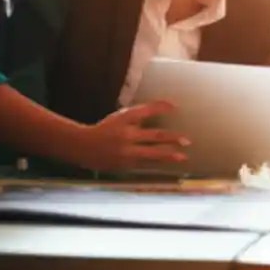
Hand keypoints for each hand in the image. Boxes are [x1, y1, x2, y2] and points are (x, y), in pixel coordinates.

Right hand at [73, 100, 188, 171]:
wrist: (82, 146)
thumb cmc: (105, 129)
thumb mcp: (120, 118)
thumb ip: (138, 116)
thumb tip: (163, 111)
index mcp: (123, 119)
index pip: (144, 111)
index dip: (160, 107)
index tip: (174, 106)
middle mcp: (125, 135)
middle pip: (154, 136)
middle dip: (172, 138)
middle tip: (187, 140)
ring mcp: (125, 151)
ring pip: (152, 153)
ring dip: (169, 155)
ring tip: (183, 157)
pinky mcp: (124, 163)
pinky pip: (145, 163)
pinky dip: (157, 163)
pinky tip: (168, 163)